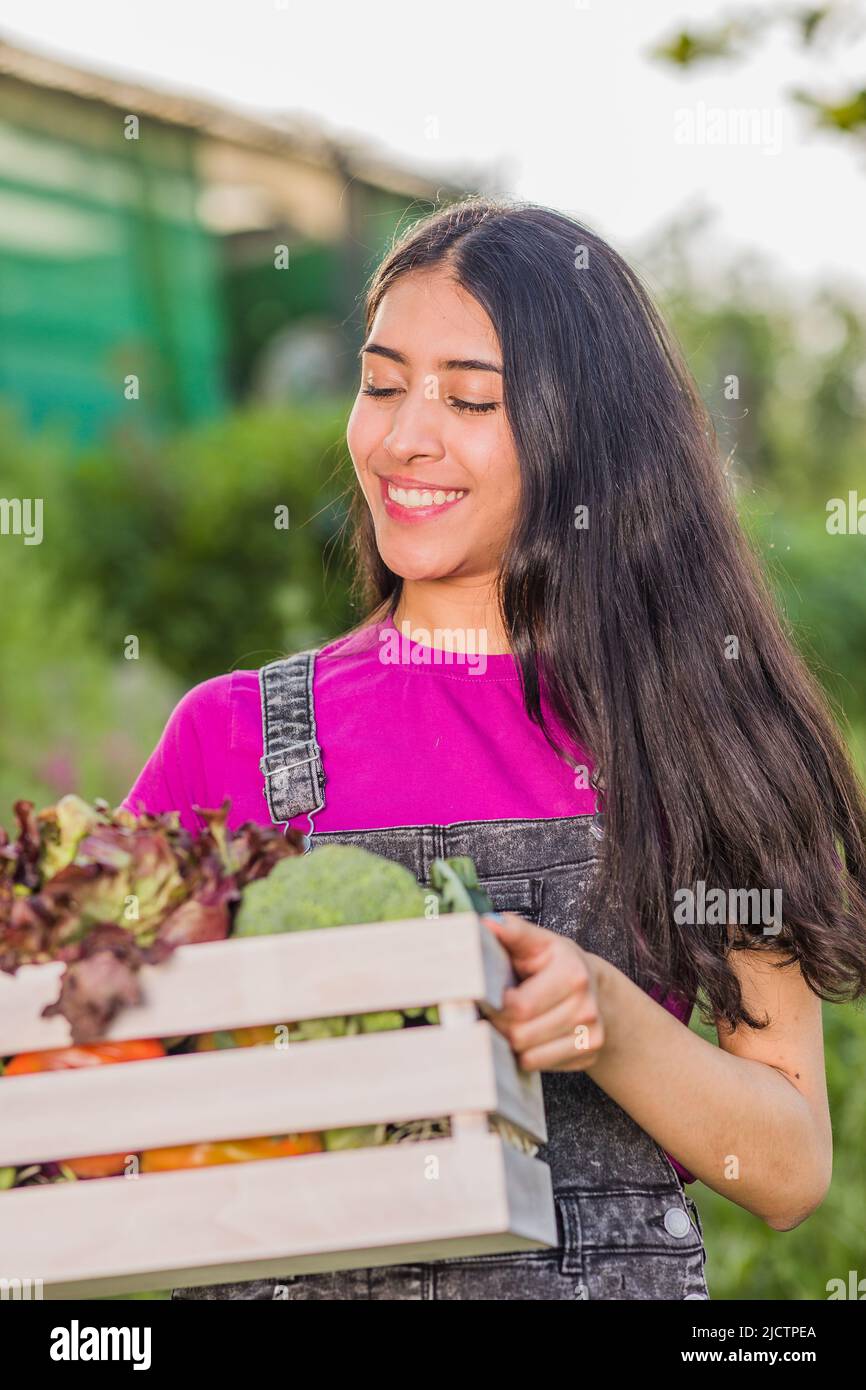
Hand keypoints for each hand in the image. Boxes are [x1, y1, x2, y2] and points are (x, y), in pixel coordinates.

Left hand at [481, 912, 606, 1072]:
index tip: (485, 995)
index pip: (518, 1006)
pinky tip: (529, 1035)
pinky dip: (526, 1054)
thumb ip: (512, 932)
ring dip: (510, 1042)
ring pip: (528, 1055)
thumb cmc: (555, 961)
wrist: (593, 985)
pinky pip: (539, 1065)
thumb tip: (488, 922)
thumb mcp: (536, 941)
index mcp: (572, 974)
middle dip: (499, 1024)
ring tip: (510, 1022)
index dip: (493, 1004)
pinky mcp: (588, 1054)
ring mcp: (592, 1034)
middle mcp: (586, 1006)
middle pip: (520, 1034)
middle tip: (493, 1011)